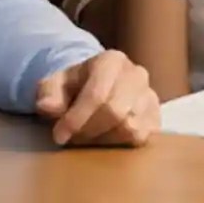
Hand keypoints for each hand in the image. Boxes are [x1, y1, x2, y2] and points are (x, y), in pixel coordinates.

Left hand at [35, 51, 159, 146]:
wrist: (98, 85)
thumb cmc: (75, 85)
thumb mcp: (55, 84)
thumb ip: (48, 93)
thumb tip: (47, 106)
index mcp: (112, 60)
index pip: (97, 94)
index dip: (76, 119)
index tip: (59, 135)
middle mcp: (137, 74)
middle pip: (115, 112)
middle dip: (89, 130)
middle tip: (73, 137)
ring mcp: (150, 95)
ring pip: (130, 128)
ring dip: (104, 139)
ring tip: (89, 135)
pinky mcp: (156, 116)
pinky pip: (141, 138)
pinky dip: (120, 143)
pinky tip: (106, 137)